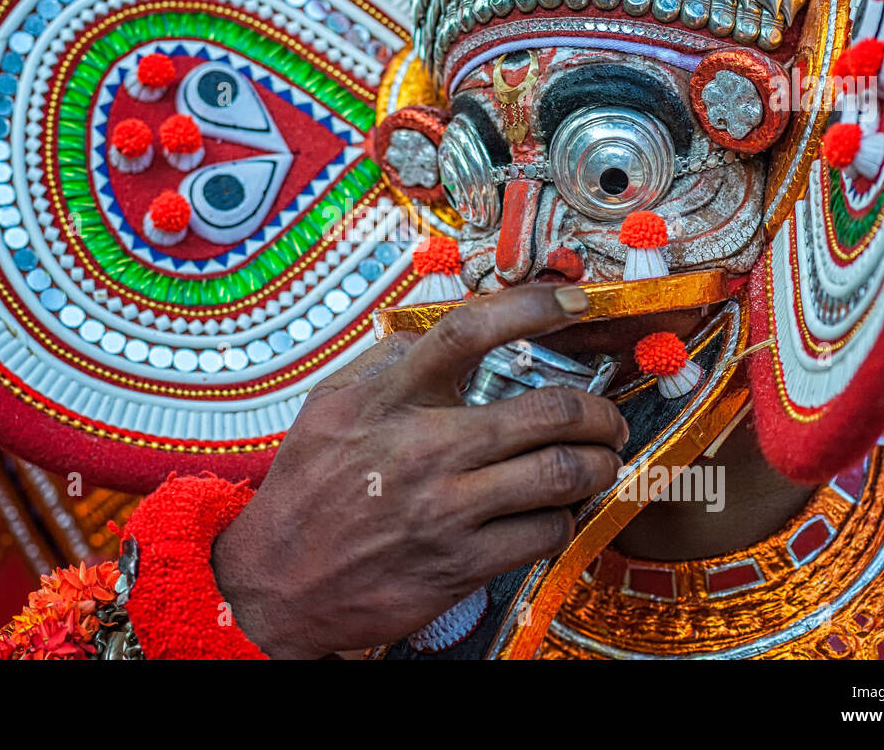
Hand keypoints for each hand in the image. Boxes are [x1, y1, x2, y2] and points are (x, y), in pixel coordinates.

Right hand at [211, 283, 627, 658]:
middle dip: (598, 412)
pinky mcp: (459, 564)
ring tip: (598, 463)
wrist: (277, 583)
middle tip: (607, 417)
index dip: (531, 308)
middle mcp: (421, 448)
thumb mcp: (326, 407)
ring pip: (559, 475)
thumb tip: (435, 331)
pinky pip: (542, 533)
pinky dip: (564, 518)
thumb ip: (383, 364)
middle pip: (546, 411)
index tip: (572, 300)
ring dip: (596, 466)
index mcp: (386, 401)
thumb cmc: (305, 492)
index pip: (468, 332)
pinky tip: (556, 512)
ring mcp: (444, 509)